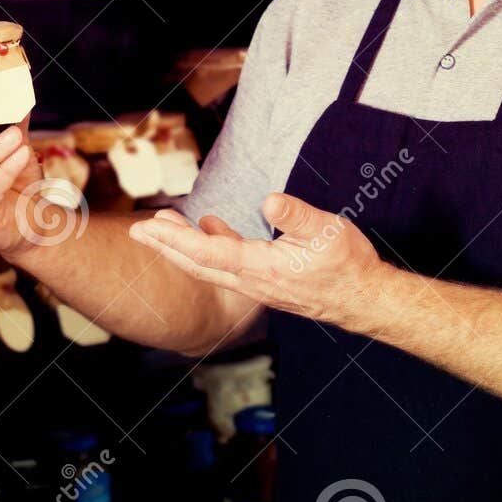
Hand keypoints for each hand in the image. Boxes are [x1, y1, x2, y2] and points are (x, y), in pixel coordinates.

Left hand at [127, 192, 389, 334]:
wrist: (366, 301)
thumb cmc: (349, 265)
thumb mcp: (328, 232)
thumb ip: (297, 216)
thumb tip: (269, 200)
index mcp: (263, 268)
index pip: (209, 252)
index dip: (177, 239)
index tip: (149, 226)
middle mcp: (253, 281)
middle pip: (198, 264)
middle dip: (165, 246)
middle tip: (135, 229)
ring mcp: (258, 284)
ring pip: (210, 265)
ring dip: (182, 246)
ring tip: (161, 224)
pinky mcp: (266, 282)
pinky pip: (229, 264)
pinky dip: (212, 245)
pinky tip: (210, 226)